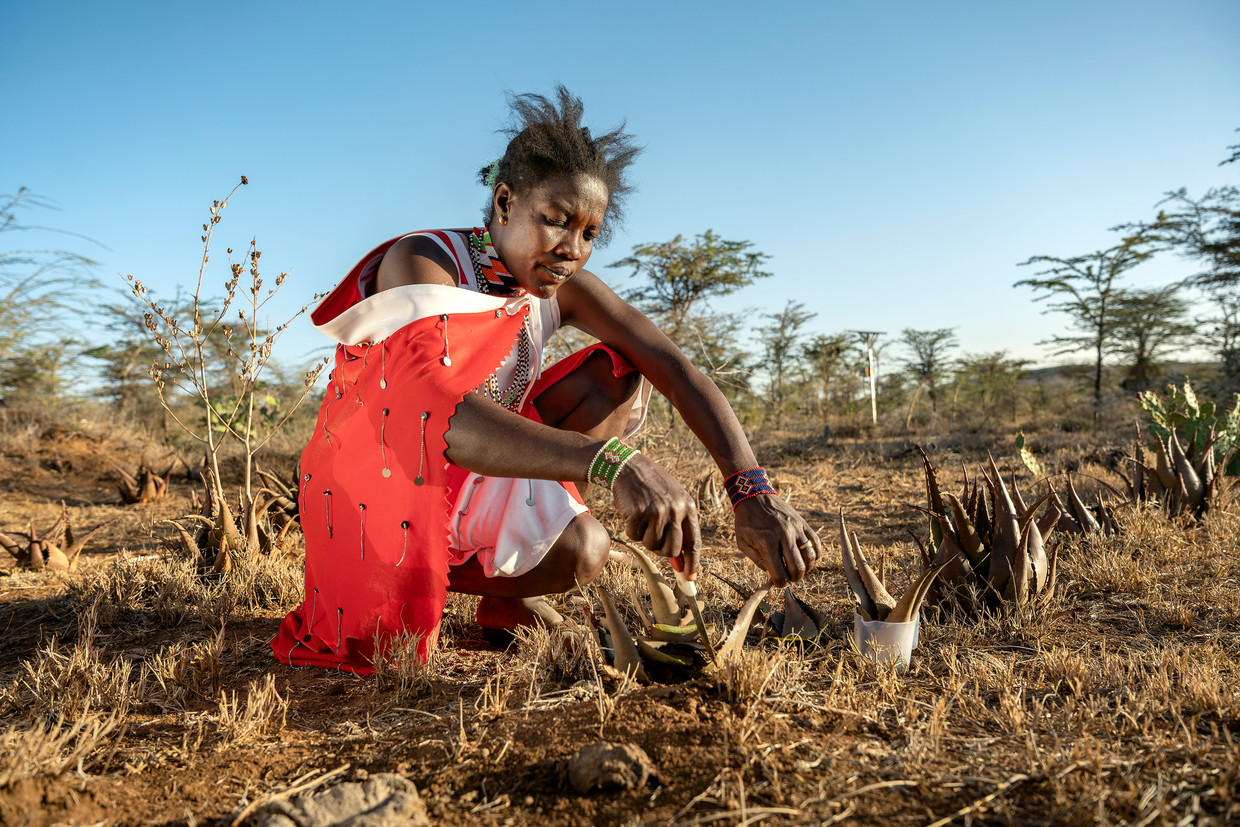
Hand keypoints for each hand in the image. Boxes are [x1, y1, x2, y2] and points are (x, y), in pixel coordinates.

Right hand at [611, 454, 700, 578]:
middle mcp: (675, 510)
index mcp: (688, 507)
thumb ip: (679, 530)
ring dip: (644, 537)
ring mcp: (656, 511)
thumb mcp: (672, 503)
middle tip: (653, 536)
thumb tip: (680, 564)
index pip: (694, 542)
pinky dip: (631, 529)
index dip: (693, 562)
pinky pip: (634, 536)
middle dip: (662, 550)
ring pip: (652, 545)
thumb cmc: (652, 488)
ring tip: (643, 518)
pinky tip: (632, 513)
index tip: (689, 578)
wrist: (629, 467)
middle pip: (671, 549)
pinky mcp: (637, 513)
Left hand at [734, 495, 819, 586]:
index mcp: (767, 542)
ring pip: (811, 557)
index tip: (777, 581)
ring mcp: (796, 528)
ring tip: (797, 567)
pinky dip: (815, 555)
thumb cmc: (747, 522)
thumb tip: (773, 576)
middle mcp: (784, 535)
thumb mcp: (743, 543)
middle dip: (794, 578)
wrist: (755, 497)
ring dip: (806, 568)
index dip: (779, 583)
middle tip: (788, 576)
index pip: (780, 573)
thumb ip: (758, 561)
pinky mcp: (803, 523)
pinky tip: (806, 557)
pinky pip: (817, 544)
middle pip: (799, 568)